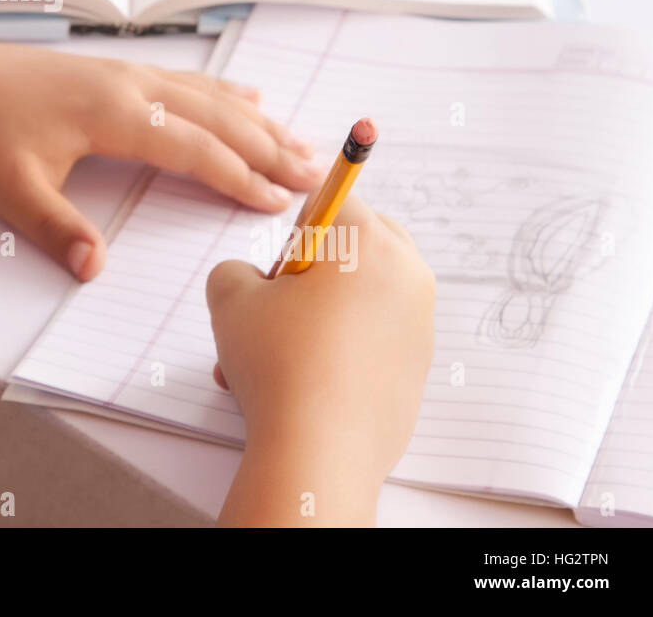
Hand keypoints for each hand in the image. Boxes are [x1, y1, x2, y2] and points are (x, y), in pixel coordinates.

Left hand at [0, 39, 326, 278]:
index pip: (194, 149)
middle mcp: (131, 86)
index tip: (279, 202)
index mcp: (114, 115)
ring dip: (256, 119)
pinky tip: (248, 95)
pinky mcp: (115, 71)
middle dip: (268, 147)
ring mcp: (126, 73)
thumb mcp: (10, 189)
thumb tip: (96, 270)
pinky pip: (186, 80)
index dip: (239, 177)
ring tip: (298, 141)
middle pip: (216, 118)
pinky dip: (225, 92)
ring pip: (208, 95)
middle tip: (314, 175)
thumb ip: (57, 229)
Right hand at [206, 194, 435, 525]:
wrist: (320, 451)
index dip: (298, 229)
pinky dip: (346, 344)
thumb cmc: (280, 364)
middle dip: (323, 263)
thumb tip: (251, 280)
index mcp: (369, 241)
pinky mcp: (420, 367)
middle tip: (285, 300)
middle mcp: (407, 274)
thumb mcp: (231, 298)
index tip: (282, 268)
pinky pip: (380, 334)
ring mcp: (421, 323)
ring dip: (327, 309)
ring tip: (279, 354)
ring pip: (368, 292)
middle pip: (364, 241)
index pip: (335, 200)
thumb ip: (235, 269)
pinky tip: (305, 379)